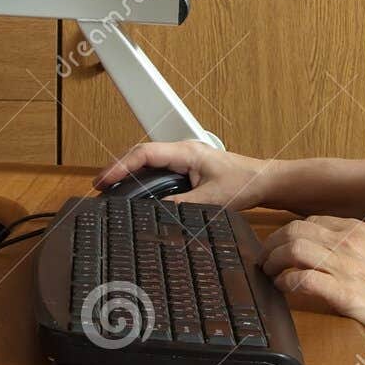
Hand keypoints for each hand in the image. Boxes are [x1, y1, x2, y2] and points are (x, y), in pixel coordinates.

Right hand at [93, 140, 280, 209]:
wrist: (265, 182)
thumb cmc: (245, 184)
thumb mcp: (211, 200)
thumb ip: (181, 206)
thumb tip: (154, 212)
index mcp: (186, 152)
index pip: (144, 154)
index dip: (120, 166)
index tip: (104, 180)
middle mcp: (183, 151)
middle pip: (141, 156)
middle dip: (118, 169)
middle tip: (99, 187)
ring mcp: (185, 159)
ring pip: (149, 163)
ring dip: (130, 174)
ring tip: (111, 189)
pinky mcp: (189, 169)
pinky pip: (160, 171)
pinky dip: (144, 180)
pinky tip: (136, 193)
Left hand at [259, 215, 364, 348]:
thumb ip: (351, 245)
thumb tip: (320, 249)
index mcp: (358, 229)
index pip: (310, 221)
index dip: (286, 234)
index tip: (277, 248)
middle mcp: (351, 242)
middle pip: (295, 230)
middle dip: (272, 245)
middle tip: (265, 262)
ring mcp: (347, 266)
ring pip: (294, 249)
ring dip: (274, 262)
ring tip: (270, 275)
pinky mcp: (345, 292)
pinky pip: (303, 279)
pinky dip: (286, 282)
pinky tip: (284, 288)